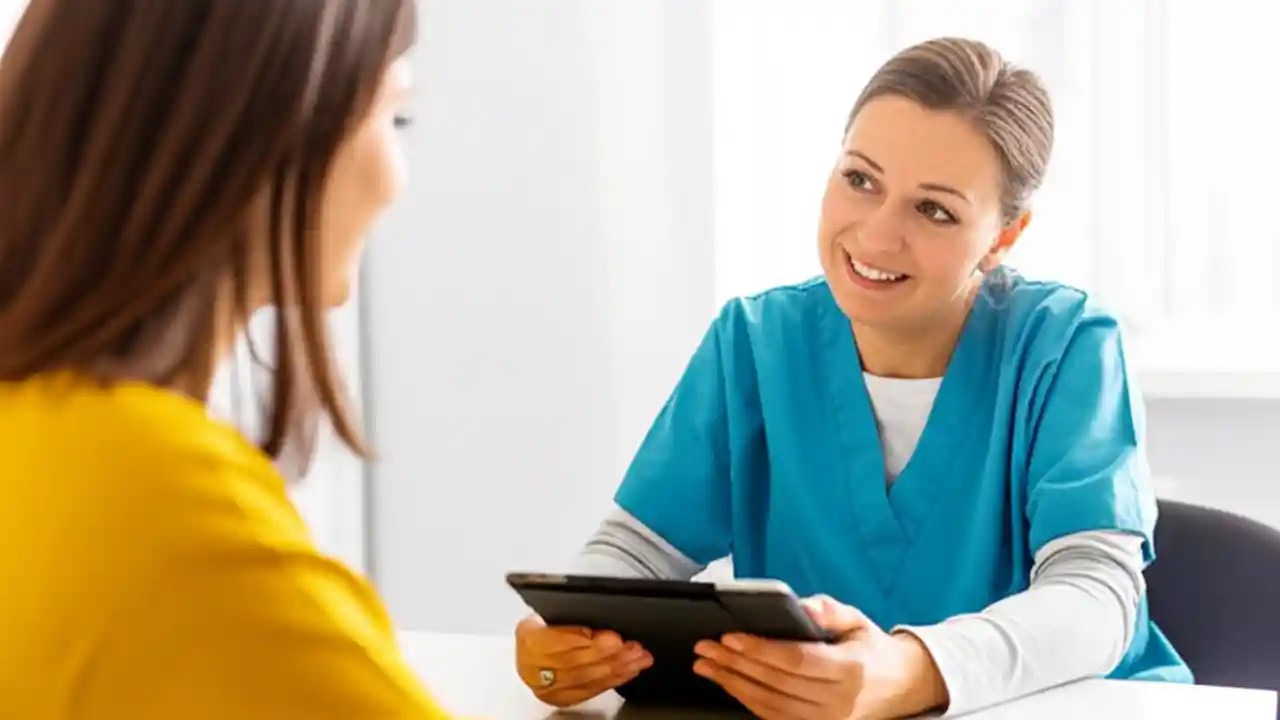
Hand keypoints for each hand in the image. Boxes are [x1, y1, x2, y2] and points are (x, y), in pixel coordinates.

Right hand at [514, 614, 652, 706]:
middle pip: (579, 664)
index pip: (563, 645)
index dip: (591, 644)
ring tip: (639, 659)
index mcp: (531, 639)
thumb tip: (597, 610)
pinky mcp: (560, 698)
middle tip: (635, 649)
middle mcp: (536, 667)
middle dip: (612, 656)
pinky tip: (627, 672)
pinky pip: (591, 691)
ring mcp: (548, 686)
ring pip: (588, 680)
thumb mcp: (546, 612)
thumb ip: (567, 615)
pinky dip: (613, 681)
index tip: (615, 638)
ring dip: (618, 669)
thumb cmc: (540, 628)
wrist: (527, 652)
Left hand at [692, 595, 948, 719]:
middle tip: (706, 647)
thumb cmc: (871, 649)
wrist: (900, 686)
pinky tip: (729, 685)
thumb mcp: (858, 620)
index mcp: (850, 669)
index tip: (730, 637)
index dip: (759, 650)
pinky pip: (775, 718)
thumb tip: (804, 606)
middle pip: (776, 684)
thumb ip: (830, 611)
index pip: (796, 660)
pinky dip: (748, 701)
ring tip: (707, 666)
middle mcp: (839, 701)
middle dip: (735, 664)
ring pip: (770, 706)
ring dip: (733, 685)